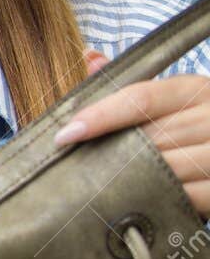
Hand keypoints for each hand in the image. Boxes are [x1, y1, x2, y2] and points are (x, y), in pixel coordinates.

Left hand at [55, 50, 209, 215]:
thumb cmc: (188, 125)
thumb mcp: (167, 100)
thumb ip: (128, 87)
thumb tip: (89, 56)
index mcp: (193, 89)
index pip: (140, 98)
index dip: (99, 116)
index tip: (64, 135)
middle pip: (149, 136)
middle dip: (109, 153)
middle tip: (73, 168)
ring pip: (165, 169)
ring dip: (127, 180)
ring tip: (96, 188)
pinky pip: (185, 197)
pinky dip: (155, 200)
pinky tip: (132, 201)